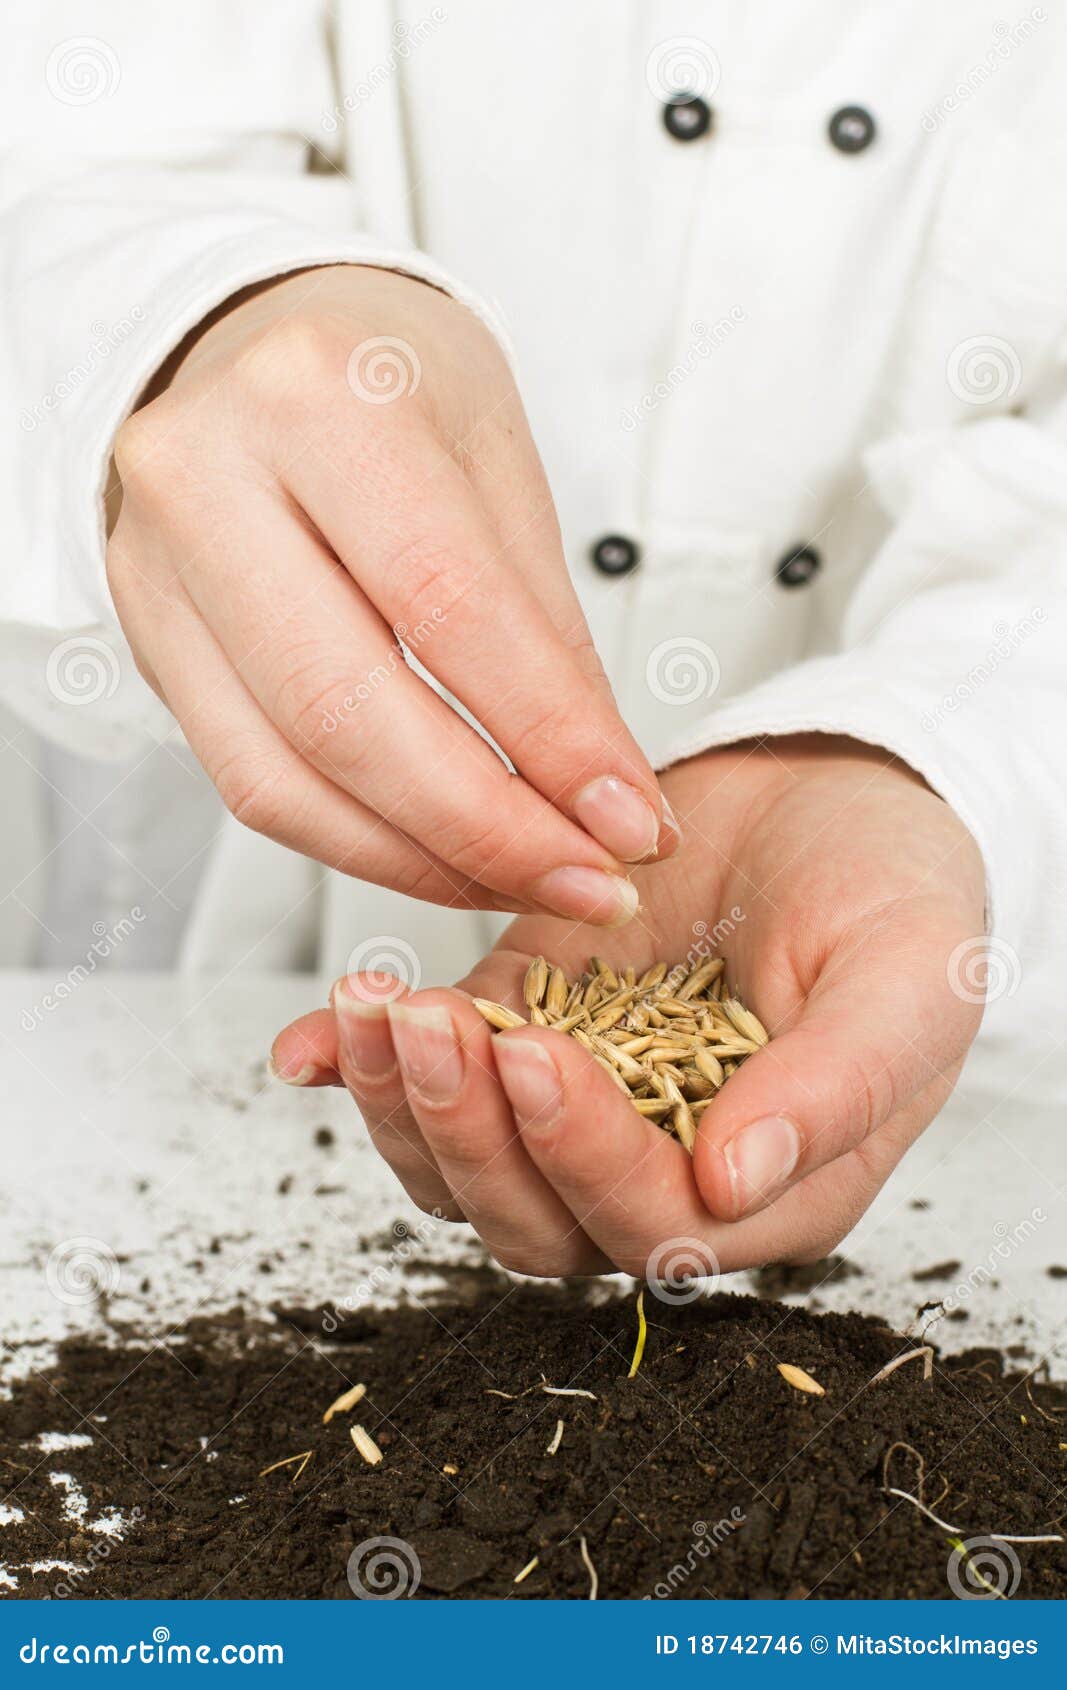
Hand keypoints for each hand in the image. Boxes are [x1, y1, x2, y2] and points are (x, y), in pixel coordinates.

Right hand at [107, 265, 674, 922]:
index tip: (630, 819)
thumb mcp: (497, 463)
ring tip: (531, 876)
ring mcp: (154, 569)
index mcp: (316, 398)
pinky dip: (362, 843)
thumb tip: (604, 791)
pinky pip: (253, 786)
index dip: (548, 735)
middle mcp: (206, 479)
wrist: (255, 343)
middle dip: (488, 826)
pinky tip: (445, 855)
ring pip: (287, 777)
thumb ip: (545, 632)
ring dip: (426, 858)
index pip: (446, 603)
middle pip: (348, 711)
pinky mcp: (148, 645)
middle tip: (591, 878)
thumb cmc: (386, 384)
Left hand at [272, 736, 986, 1275]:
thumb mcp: (906, 976)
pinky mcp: (516, 1031)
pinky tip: (317, 1037)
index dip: (586, 1157)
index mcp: (768, 1187)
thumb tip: (734, 1181)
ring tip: (377, 1007)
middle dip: (471, 1134)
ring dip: (405, 1106)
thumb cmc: (891, 889)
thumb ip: (839, 1084)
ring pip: (465, 1170)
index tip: (542, 1057)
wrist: (828, 794)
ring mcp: (576, 1105)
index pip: (655, 1223)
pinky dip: (361, 1072)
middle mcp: (660, 1167)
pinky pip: (429, 1083)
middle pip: (537, 1219)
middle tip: (435, 1026)